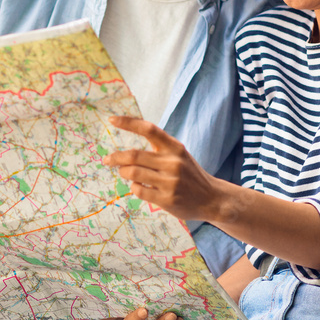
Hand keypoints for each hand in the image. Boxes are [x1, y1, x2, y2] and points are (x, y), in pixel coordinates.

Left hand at [104, 116, 220, 221]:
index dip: (129, 122)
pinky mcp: (167, 199)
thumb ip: (159, 148)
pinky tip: (138, 186)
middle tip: (107, 160)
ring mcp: (170, 182)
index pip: (149, 129)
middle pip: (134, 156)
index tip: (112, 119)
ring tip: (124, 173)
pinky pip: (139, 190)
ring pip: (133, 173)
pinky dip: (134, 187)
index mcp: (175, 147)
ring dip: (124, 173)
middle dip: (116, 158)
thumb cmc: (189, 174)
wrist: (212, 198)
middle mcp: (173, 162)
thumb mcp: (179, 155)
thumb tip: (128, 148)